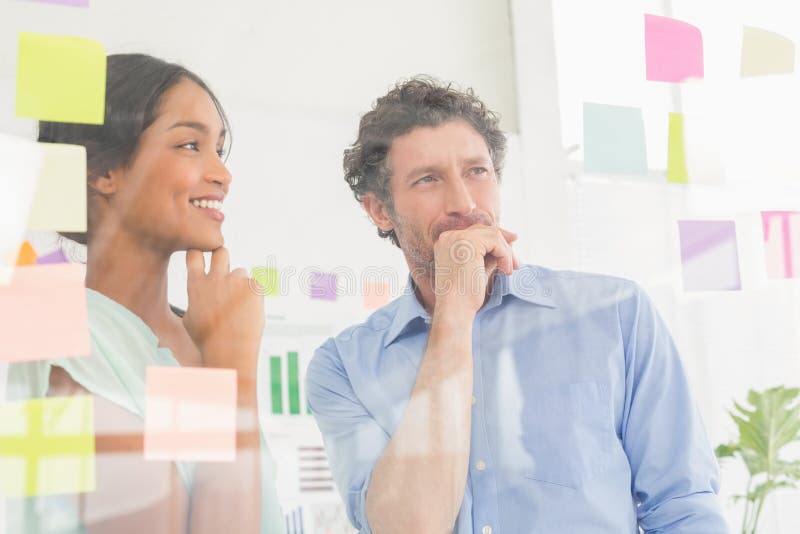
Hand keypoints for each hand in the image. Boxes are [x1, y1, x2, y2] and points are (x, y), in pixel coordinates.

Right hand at [182, 247, 264, 373]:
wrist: (230, 352)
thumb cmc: (207, 340)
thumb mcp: (188, 320)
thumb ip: (194, 301)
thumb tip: (196, 295)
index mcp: (196, 285)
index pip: (194, 253)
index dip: (200, 254)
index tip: (204, 260)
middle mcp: (216, 278)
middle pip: (221, 251)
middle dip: (223, 257)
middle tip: (225, 271)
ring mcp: (236, 281)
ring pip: (240, 271)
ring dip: (239, 283)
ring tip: (237, 306)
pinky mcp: (255, 287)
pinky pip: (255, 284)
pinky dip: (253, 294)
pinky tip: (248, 311)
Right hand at [432, 224, 518, 314]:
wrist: (455, 309)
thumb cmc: (465, 295)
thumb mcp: (478, 268)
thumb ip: (490, 253)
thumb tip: (510, 239)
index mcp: (447, 242)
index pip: (476, 233)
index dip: (496, 240)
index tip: (512, 247)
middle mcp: (449, 237)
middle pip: (485, 231)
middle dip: (504, 245)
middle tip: (516, 263)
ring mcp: (456, 237)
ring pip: (493, 234)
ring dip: (506, 252)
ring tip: (509, 271)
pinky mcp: (467, 242)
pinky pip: (496, 241)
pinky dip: (505, 255)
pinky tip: (505, 271)